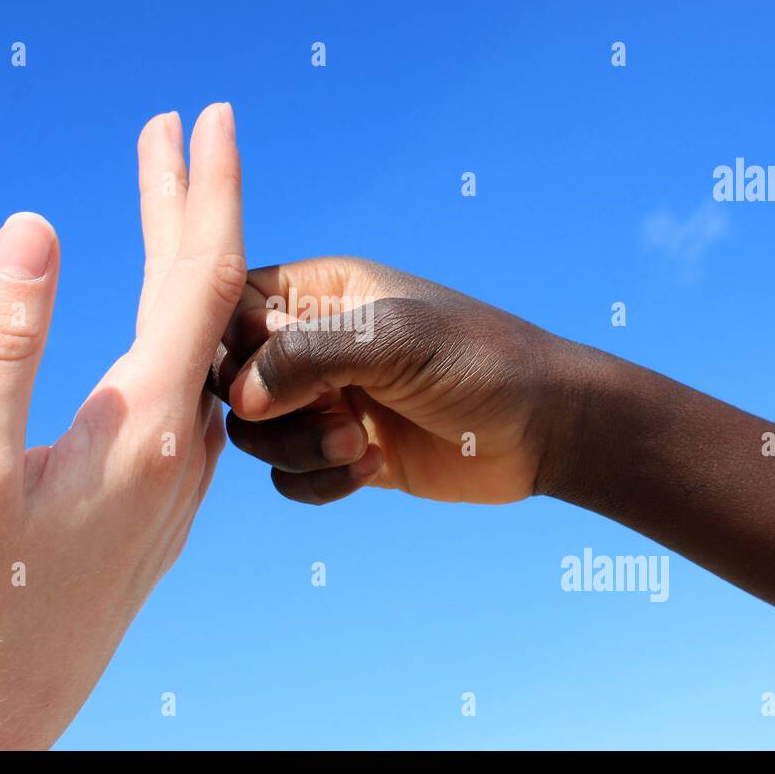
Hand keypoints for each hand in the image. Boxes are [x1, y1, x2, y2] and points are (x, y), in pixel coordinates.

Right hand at [0, 103, 244, 747]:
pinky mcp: (166, 503)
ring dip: (184, 267)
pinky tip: (165, 324)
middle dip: (193, 206)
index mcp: (149, 420)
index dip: (208, 189)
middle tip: (182, 129)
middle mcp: (188, 442)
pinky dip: (179, 332)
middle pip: (206, 298)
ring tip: (162, 201)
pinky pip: (193, 392)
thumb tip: (36, 226)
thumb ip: (4, 340)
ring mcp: (184, 476)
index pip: (202, 274)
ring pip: (201, 346)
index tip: (211, 116)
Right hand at [216, 257, 576, 505]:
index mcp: (320, 291)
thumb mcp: (391, 340)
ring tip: (360, 443)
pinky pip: (289, 477)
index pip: (231, 310)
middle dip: (271, 408)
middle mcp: (315, 343)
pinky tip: (372, 468)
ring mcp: (327, 400)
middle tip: (334, 411)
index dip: (236, 348)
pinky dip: (318, 482)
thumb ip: (306, 356)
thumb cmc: (477, 360)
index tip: (275, 372)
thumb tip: (239, 399)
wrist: (543, 427)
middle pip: (233, 380)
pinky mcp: (344, 453)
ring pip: (256, 434)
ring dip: (299, 448)